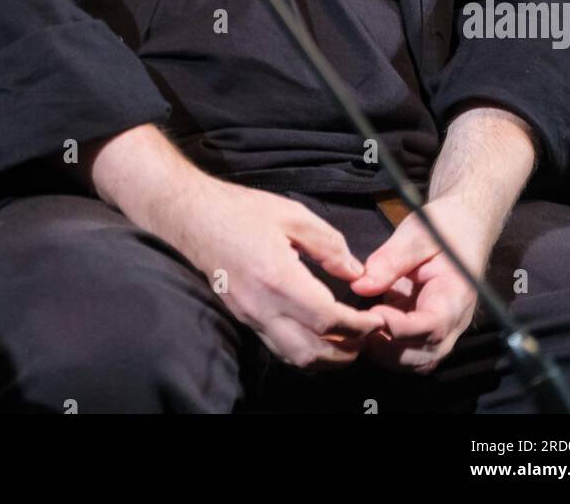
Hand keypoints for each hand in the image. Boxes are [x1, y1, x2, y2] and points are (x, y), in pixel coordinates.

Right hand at [166, 178, 386, 370]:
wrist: (193, 218)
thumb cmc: (241, 210)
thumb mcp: (292, 215)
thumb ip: (328, 244)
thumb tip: (356, 272)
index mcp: (278, 278)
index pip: (328, 320)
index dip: (358, 326)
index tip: (375, 319)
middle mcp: (263, 306)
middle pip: (313, 351)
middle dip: (347, 351)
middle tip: (367, 336)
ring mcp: (251, 316)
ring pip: (295, 357)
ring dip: (327, 358)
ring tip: (348, 341)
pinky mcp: (244, 317)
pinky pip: (279, 348)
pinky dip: (305, 351)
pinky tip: (318, 336)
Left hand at [344, 193, 493, 374]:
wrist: (465, 226)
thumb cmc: (445, 227)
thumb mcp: (417, 234)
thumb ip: (390, 259)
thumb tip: (360, 285)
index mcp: (455, 296)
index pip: (432, 327)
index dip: (400, 328)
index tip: (373, 314)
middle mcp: (453, 322)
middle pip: (423, 355)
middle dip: (388, 348)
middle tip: (358, 325)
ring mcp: (442, 330)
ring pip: (416, 361)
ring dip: (386, 353)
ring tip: (360, 328)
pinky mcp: (427, 330)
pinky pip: (410, 352)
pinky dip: (388, 349)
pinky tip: (368, 328)